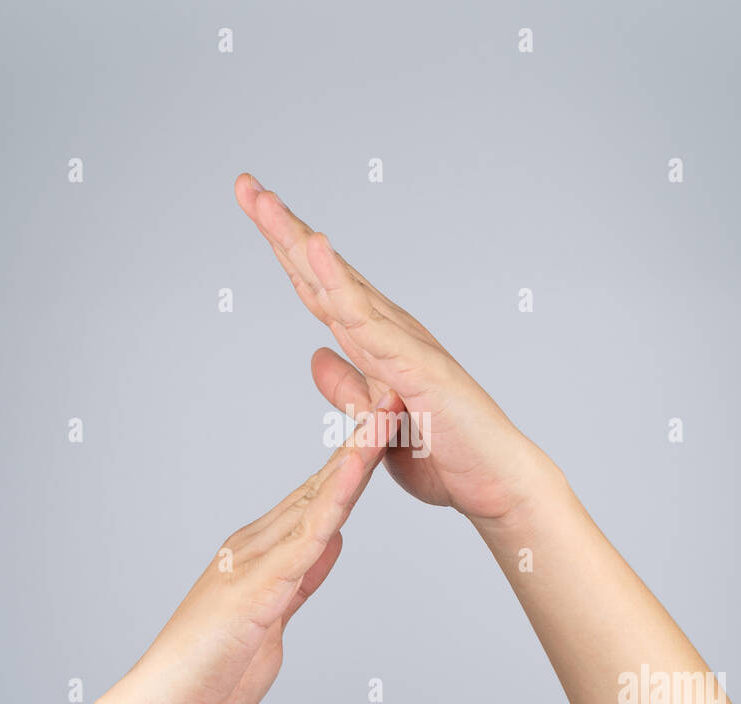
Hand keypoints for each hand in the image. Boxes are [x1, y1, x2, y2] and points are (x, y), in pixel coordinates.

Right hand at [115, 419, 390, 703]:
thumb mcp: (275, 616)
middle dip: (361, 441)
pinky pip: (305, 537)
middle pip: (323, 483)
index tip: (387, 428)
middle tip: (393, 394)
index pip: (320, 496)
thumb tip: (332, 541)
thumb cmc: (213, 668)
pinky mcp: (258, 585)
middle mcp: (258, 544)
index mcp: (264, 552)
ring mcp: (256, 560)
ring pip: (317, 498)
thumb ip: (302, 577)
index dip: (356, 461)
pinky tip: (355, 472)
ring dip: (354, 455)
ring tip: (383, 414)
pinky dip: (333, 501)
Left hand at [234, 173, 564, 523]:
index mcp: (375, 343)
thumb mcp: (375, 423)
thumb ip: (349, 388)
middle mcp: (388, 331)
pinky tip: (314, 247)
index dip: (285, 249)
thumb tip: (316, 356)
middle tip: (245, 184)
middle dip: (283, 227)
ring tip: (267, 201)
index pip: (319, 288)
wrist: (495, 483)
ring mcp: (403, 342)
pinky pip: (367, 319)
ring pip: (339, 283)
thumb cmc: (445, 454)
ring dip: (301, 240)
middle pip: (323, 272)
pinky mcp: (415, 365)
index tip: (253, 209)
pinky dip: (339, 281)